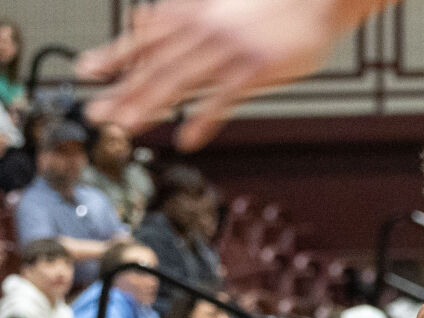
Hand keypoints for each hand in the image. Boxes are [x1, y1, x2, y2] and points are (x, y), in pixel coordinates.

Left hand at [78, 0, 367, 150]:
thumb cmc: (276, 5)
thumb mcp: (226, 7)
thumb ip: (195, 19)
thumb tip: (160, 27)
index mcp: (194, 12)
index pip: (146, 36)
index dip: (114, 54)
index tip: (86, 71)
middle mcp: (203, 28)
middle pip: (154, 64)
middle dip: (122, 90)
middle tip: (96, 113)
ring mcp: (228, 49)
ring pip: (178, 81)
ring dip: (148, 106)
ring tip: (126, 128)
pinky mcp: (255, 68)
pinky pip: (223, 98)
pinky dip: (202, 119)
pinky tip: (186, 138)